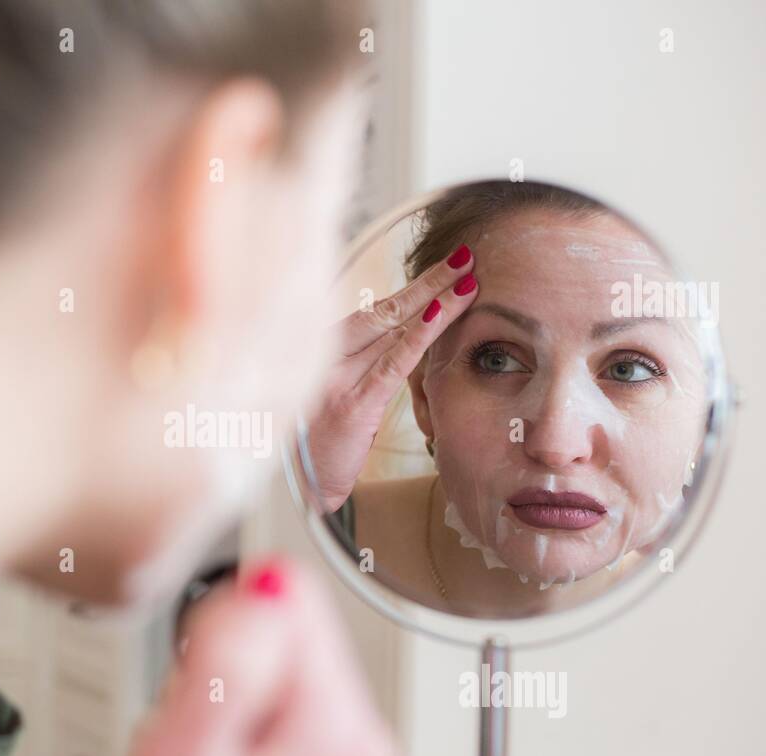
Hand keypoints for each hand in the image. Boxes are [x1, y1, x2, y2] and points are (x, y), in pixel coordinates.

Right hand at [101, 557, 395, 755]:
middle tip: (201, 738)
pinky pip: (282, 696)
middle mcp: (362, 737)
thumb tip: (267, 587)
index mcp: (335, 728)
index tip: (201, 680)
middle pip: (288, 628)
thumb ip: (226, 666)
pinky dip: (243, 721)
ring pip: (281, 660)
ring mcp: (353, 752)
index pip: (290, 593)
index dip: (225, 627)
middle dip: (226, 666)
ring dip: (232, 696)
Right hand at [307, 244, 478, 510]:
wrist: (298, 486)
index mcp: (321, 350)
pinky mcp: (352, 405)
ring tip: (467, 282)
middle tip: (463, 258)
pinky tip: (439, 315)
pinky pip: (392, 364)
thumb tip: (403, 338)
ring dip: (434, 303)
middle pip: (384, 310)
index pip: (374, 311)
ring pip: (392, 330)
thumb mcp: (337, 395)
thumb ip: (364, 366)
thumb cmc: (319, 442)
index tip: (442, 269)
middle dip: (427, 281)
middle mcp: (324, 356)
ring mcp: (336, 378)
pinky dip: (417, 337)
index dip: (410, 288)